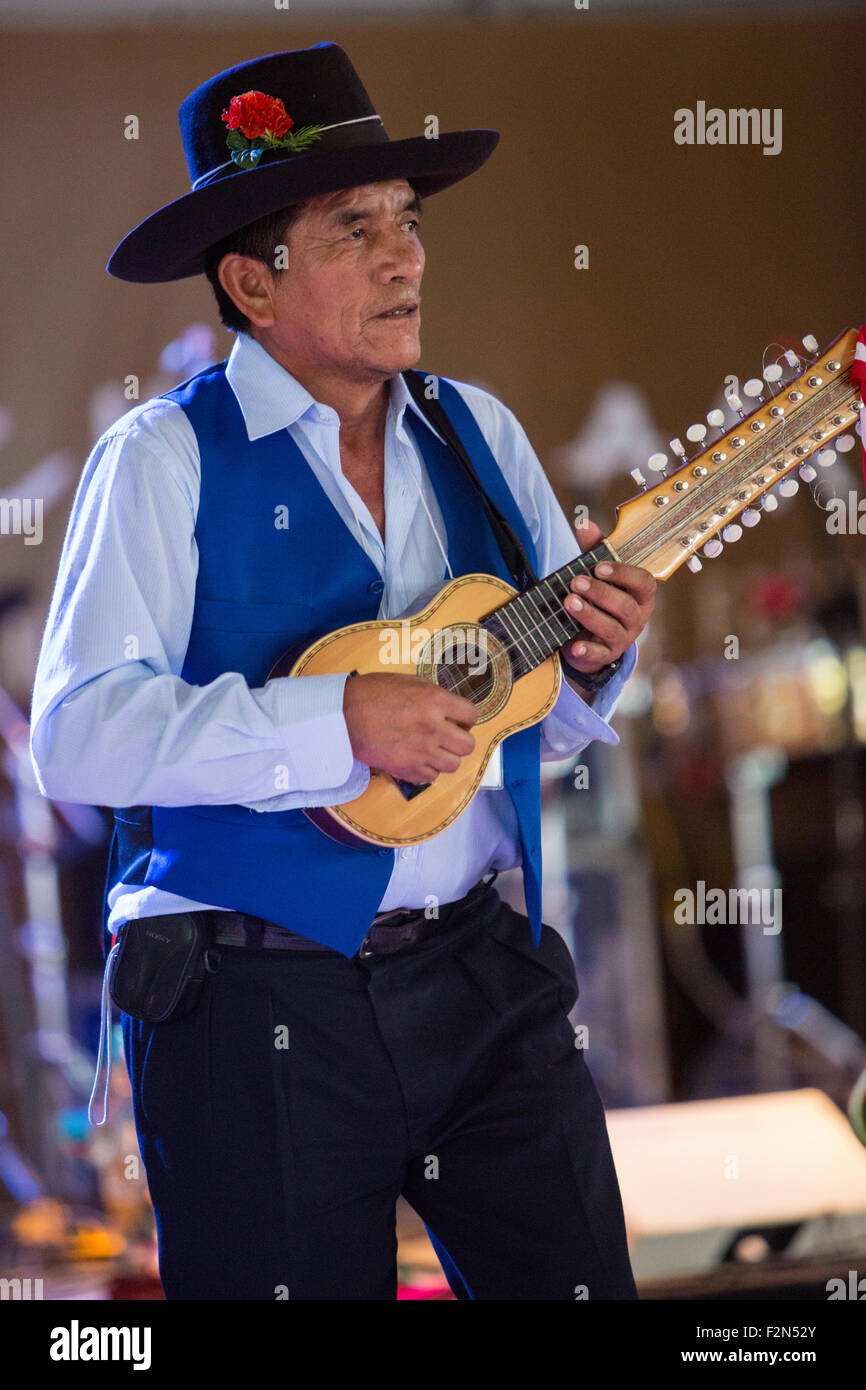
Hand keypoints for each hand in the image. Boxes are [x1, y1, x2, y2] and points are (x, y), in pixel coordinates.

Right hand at [343, 671, 477, 783]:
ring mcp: (420, 751)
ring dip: (446, 757)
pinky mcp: (406, 768)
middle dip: (461, 740)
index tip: (460, 719)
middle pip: (468, 745)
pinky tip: (418, 758)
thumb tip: (450, 707)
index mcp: (434, 700)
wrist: (343, 715)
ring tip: (434, 749)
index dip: (467, 717)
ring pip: (453, 765)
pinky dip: (428, 770)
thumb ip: (433, 695)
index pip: (472, 714)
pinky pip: (431, 777)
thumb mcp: (408, 681)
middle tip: (450, 736)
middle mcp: (432, 727)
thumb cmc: (371, 694)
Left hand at [559, 519, 655, 674]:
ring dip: (589, 614)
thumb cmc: (600, 596)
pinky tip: (574, 646)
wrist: (593, 633)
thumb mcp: (599, 572)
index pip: (644, 582)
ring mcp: (623, 637)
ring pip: (611, 628)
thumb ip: (594, 549)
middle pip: (625, 607)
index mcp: (640, 594)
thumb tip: (584, 524)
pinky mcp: (607, 655)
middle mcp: (636, 616)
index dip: (623, 574)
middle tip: (575, 581)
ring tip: (568, 601)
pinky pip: (599, 655)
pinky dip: (587, 651)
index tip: (599, 566)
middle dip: (600, 593)